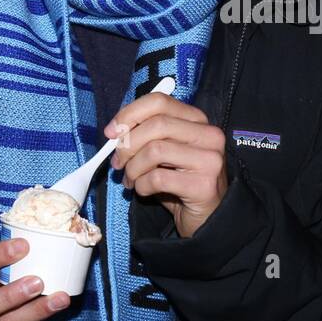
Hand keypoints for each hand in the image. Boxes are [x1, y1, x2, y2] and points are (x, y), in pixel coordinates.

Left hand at [106, 92, 227, 237]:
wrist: (206, 218)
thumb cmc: (179, 182)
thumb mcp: (164, 152)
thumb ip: (146, 135)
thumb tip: (114, 131)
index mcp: (198, 120)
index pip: (159, 102)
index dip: (130, 114)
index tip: (111, 133)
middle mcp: (209, 135)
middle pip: (156, 125)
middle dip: (128, 145)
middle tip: (118, 163)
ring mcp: (210, 160)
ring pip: (155, 150)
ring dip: (133, 168)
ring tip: (130, 179)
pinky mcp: (204, 185)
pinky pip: (158, 178)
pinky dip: (142, 186)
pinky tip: (144, 191)